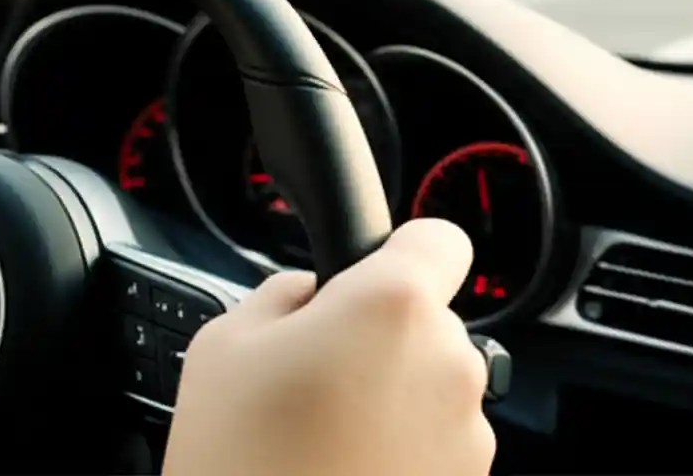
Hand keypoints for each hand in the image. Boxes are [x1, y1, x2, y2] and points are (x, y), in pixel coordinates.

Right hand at [162, 218, 494, 475]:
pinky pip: (435, 439)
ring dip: (391, 394)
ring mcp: (467, 433)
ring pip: (432, 382)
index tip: (371, 273)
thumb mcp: (226, 344)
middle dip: (379, 334)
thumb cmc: (240, 463)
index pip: (441, 238)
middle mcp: (450, 363)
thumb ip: (284, 293)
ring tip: (322, 434)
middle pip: (429, 318)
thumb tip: (312, 293)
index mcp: (394, 307)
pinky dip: (400, 446)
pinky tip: (343, 467)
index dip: (402, 249)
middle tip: (314, 373)